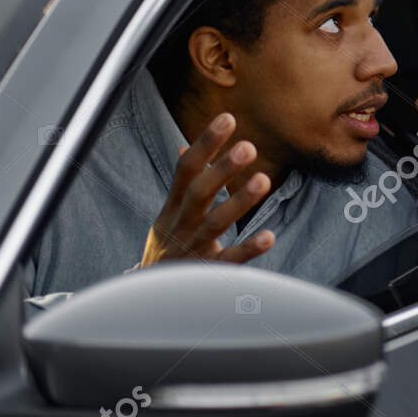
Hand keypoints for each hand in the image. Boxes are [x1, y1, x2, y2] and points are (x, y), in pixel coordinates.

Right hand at [138, 112, 274, 267]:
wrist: (148, 298)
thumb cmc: (168, 244)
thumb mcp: (169, 211)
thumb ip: (183, 182)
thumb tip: (187, 146)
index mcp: (173, 206)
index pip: (186, 169)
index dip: (206, 144)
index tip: (228, 118)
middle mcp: (181, 224)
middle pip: (199, 193)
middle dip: (222, 169)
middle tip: (249, 146)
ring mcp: (193, 248)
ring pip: (215, 223)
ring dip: (239, 201)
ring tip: (264, 179)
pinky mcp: (206, 272)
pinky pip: (228, 261)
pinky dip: (248, 248)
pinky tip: (269, 236)